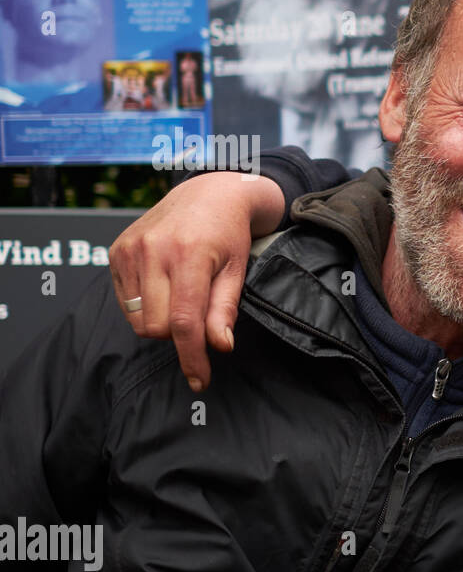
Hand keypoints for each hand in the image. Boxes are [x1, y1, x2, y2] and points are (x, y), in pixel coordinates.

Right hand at [109, 173, 284, 390]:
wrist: (208, 193)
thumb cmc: (229, 234)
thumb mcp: (237, 271)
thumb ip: (225, 310)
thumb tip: (219, 346)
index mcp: (189, 255)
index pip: (184, 322)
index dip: (192, 357)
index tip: (200, 379)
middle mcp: (153, 251)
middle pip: (157, 326)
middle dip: (179, 334)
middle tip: (198, 316)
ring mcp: (130, 250)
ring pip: (137, 318)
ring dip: (161, 321)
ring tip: (181, 296)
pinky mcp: (116, 251)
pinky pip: (125, 301)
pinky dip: (145, 306)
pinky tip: (164, 286)